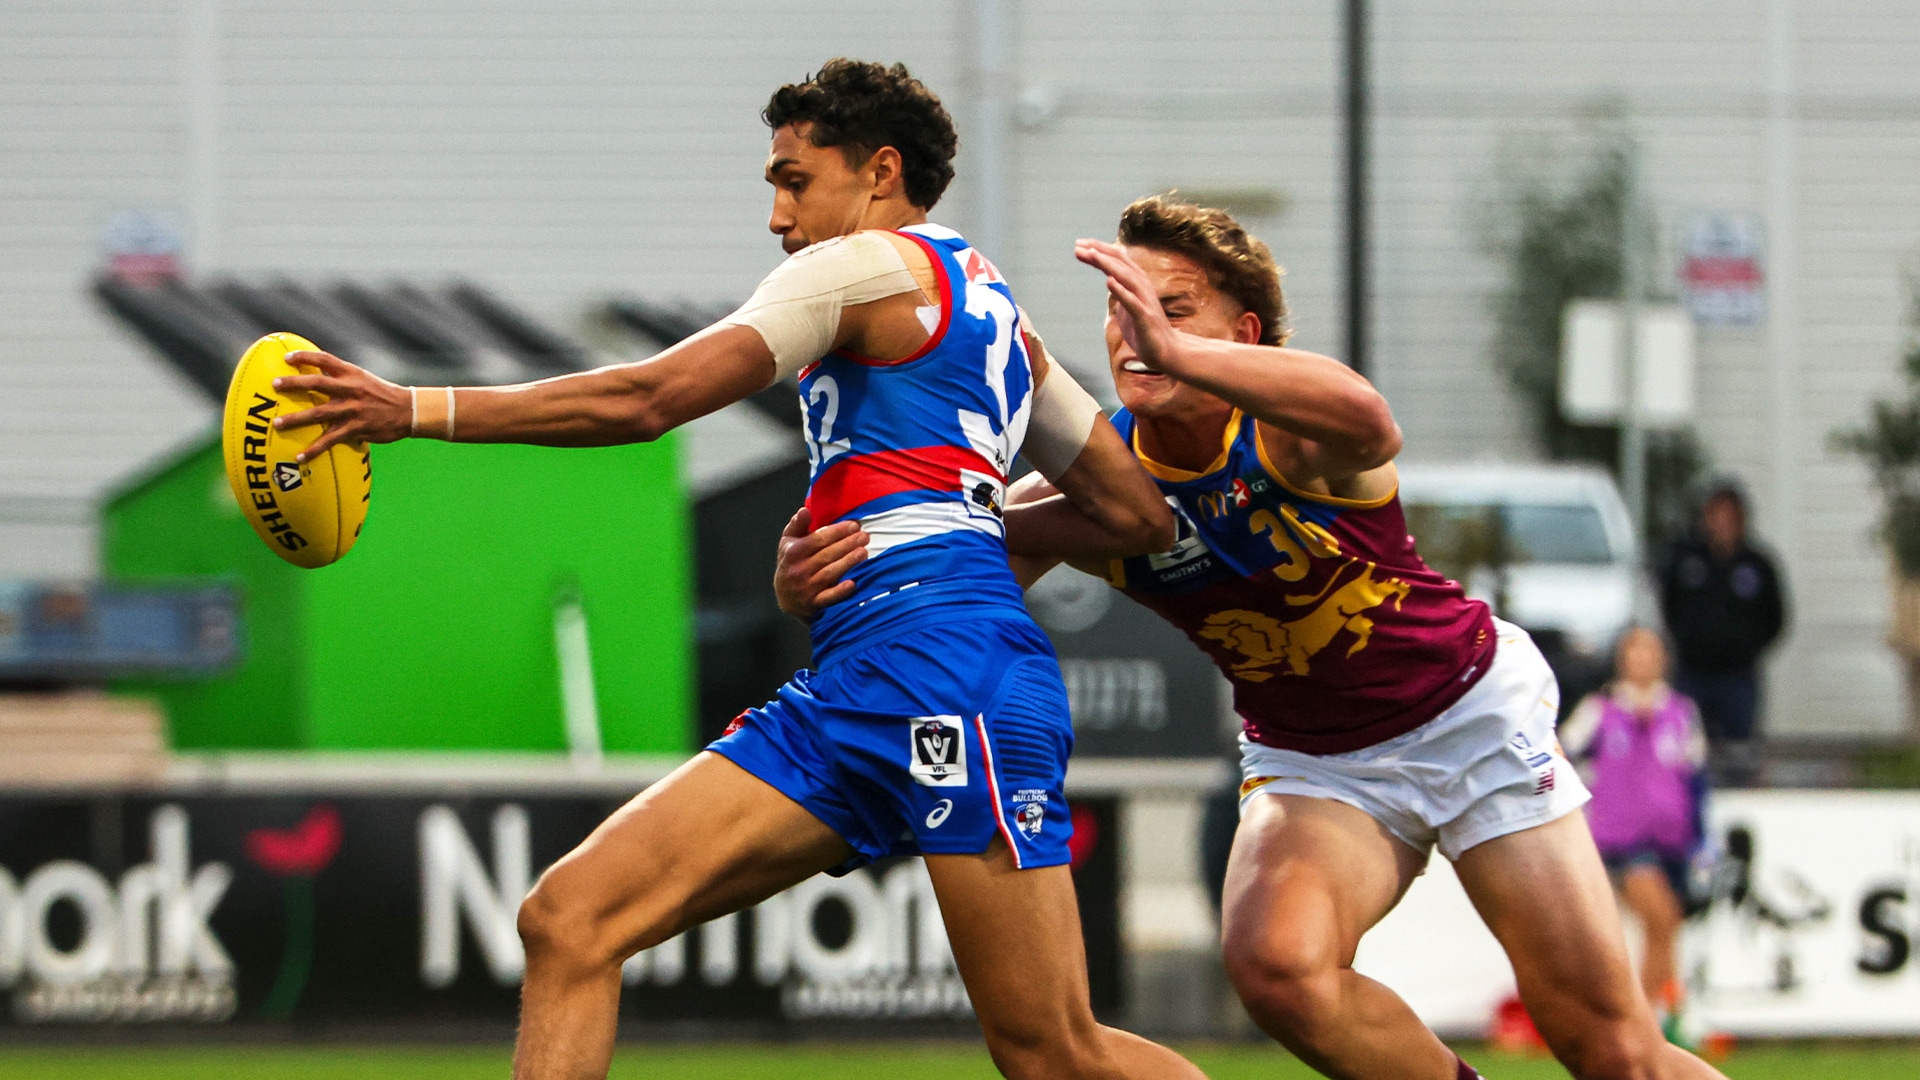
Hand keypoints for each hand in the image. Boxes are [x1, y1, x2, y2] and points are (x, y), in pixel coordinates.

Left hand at [271, 351, 412, 462]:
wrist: (408, 410)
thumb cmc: (382, 394)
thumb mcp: (364, 379)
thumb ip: (342, 377)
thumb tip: (317, 374)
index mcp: (352, 374)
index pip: (325, 360)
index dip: (305, 357)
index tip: (286, 358)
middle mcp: (350, 389)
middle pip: (317, 383)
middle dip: (294, 383)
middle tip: (274, 384)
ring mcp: (352, 410)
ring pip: (319, 413)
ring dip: (296, 419)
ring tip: (277, 424)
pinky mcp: (356, 428)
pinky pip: (331, 440)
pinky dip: (314, 449)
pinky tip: (300, 456)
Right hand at [773, 507, 868, 620]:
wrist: (785, 596)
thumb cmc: (791, 562)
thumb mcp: (788, 542)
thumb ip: (797, 525)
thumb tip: (805, 510)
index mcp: (793, 552)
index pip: (818, 539)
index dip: (837, 531)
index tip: (854, 525)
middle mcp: (798, 570)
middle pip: (826, 555)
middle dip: (847, 544)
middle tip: (865, 536)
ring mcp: (806, 587)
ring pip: (829, 573)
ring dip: (848, 562)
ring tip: (864, 552)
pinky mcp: (813, 603)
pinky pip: (828, 597)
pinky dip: (840, 591)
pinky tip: (853, 583)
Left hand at [1074, 238, 1184, 375]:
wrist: (1166, 351)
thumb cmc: (1145, 329)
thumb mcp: (1128, 306)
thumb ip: (1119, 292)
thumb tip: (1108, 279)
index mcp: (1137, 282)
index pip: (1117, 259)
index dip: (1098, 250)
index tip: (1079, 245)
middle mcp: (1142, 286)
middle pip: (1120, 262)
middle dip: (1099, 252)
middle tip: (1078, 245)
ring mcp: (1144, 301)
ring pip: (1126, 276)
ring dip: (1108, 264)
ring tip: (1092, 255)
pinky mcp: (1145, 317)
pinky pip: (1132, 302)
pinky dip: (1121, 290)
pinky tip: (1108, 281)